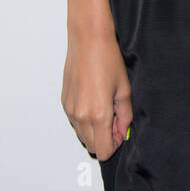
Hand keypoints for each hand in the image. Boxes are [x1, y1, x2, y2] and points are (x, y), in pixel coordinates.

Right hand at [62, 26, 132, 160]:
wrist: (87, 40)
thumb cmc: (107, 59)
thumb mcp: (124, 89)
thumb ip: (125, 115)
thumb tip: (122, 130)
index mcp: (98, 114)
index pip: (103, 150)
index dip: (114, 145)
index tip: (120, 133)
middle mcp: (81, 116)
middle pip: (91, 146)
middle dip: (105, 139)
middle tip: (115, 120)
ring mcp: (70, 110)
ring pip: (82, 135)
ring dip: (94, 130)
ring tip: (106, 108)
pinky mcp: (64, 103)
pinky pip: (75, 122)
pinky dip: (85, 120)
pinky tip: (94, 102)